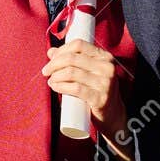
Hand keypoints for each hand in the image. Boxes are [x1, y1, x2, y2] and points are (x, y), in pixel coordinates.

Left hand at [42, 40, 131, 159]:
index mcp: (105, 57)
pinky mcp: (100, 98)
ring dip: (55, 76)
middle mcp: (107, 67)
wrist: (113, 115)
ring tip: (51, 81)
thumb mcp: (88, 72)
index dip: (61, 50)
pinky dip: (60, 86)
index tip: (52, 58)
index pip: (79, 45)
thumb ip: (73, 60)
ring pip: (71, 72)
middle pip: (72, 58)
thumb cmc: (97, 91)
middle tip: (46, 71)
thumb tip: (51, 51)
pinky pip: (75, 88)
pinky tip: (55, 86)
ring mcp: (105, 83)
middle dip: (54, 64)